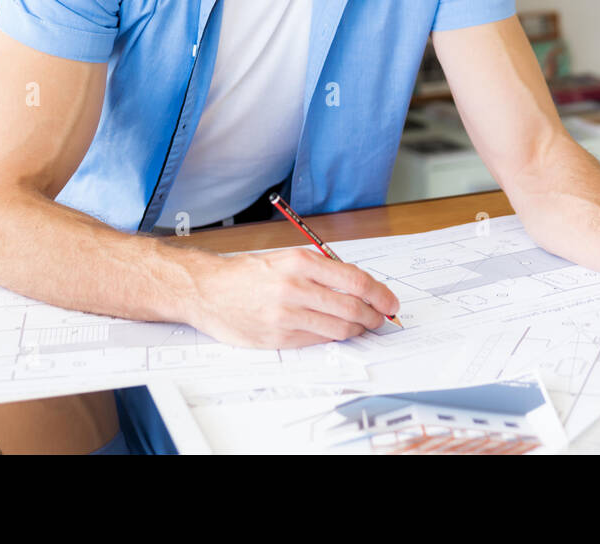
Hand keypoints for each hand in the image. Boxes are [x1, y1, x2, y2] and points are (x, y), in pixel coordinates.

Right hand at [187, 247, 400, 348]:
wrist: (209, 291)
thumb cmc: (249, 273)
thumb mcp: (287, 258)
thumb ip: (322, 270)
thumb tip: (359, 287)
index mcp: (301, 262)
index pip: (355, 280)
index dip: (380, 294)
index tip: (390, 302)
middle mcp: (295, 288)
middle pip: (351, 307)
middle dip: (374, 316)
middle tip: (380, 319)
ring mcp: (286, 315)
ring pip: (338, 329)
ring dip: (357, 330)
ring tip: (361, 327)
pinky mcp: (278, 337)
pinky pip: (317, 341)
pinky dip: (332, 338)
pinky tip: (335, 333)